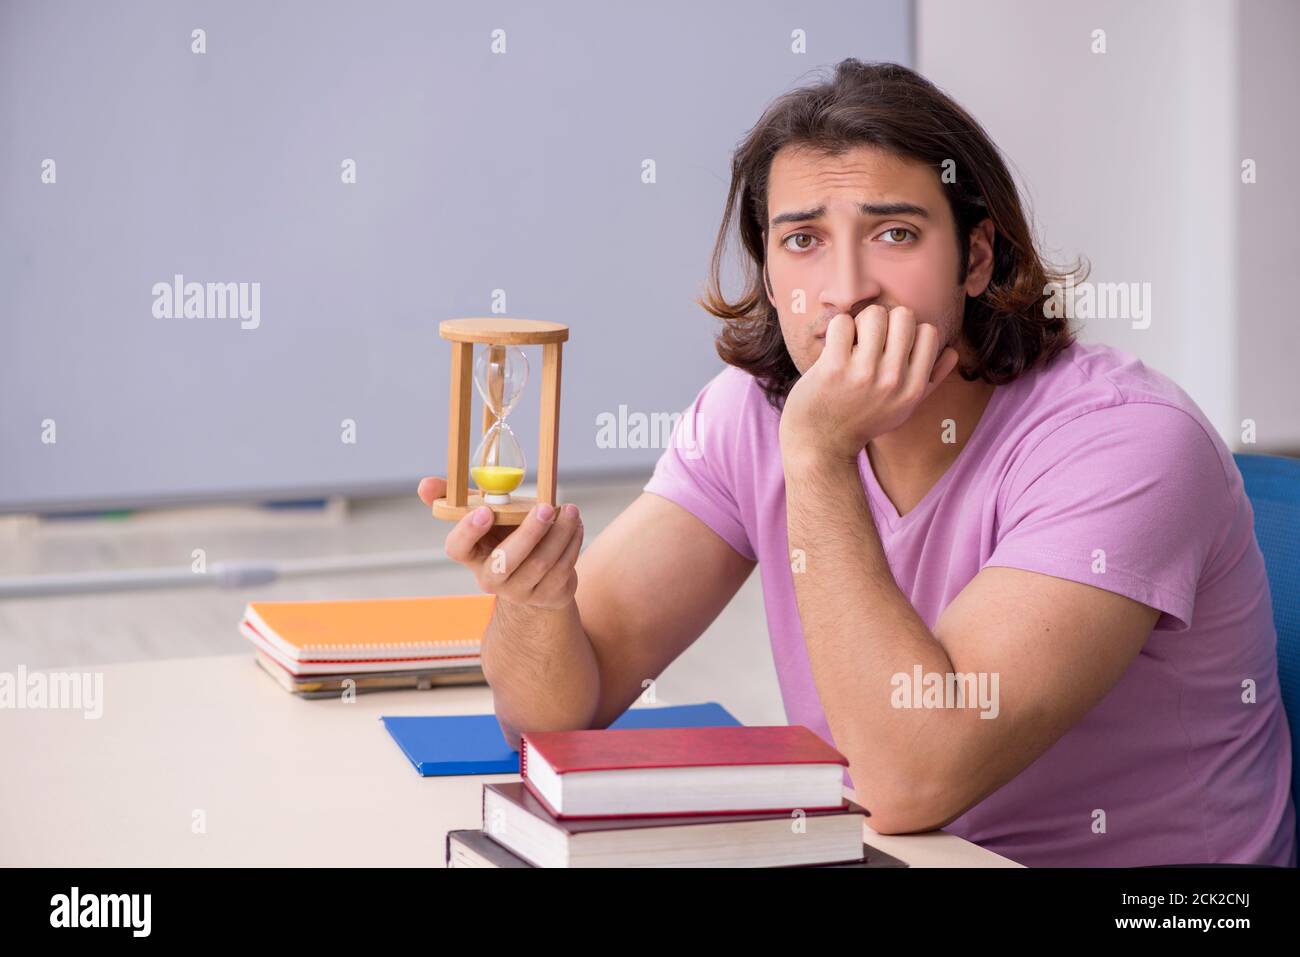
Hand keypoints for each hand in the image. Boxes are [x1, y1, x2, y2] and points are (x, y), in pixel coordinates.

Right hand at [417, 477, 582, 609]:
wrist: (533, 577)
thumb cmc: (503, 537)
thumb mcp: (483, 516)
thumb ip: (456, 498)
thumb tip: (424, 486)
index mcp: (471, 555)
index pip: (458, 548)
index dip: (468, 532)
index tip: (485, 511)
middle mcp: (491, 578)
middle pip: (507, 560)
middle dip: (529, 532)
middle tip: (546, 507)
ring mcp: (519, 591)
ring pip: (541, 563)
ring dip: (559, 534)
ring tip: (571, 510)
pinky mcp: (547, 596)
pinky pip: (562, 569)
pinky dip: (572, 544)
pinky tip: (576, 525)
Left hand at [778, 305, 959, 463]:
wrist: (822, 443)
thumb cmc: (863, 420)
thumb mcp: (903, 408)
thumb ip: (931, 380)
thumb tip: (953, 352)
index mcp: (913, 388)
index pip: (929, 332)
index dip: (909, 331)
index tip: (891, 345)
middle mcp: (892, 380)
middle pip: (904, 315)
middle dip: (885, 320)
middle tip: (869, 339)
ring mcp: (863, 373)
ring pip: (873, 314)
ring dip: (860, 322)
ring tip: (852, 342)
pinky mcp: (834, 367)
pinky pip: (842, 322)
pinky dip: (837, 329)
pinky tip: (834, 347)